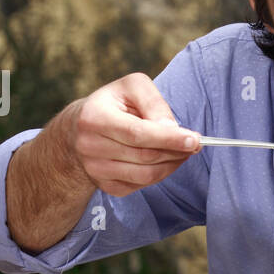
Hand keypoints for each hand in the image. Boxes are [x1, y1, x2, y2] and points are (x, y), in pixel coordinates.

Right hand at [71, 74, 199, 195]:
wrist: (78, 130)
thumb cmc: (112, 104)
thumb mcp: (131, 88)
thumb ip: (153, 102)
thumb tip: (172, 128)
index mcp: (94, 118)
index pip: (137, 133)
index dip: (168, 138)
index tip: (194, 139)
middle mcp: (89, 146)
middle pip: (145, 156)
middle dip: (176, 151)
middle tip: (194, 144)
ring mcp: (95, 169)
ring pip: (145, 175)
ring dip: (171, 165)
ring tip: (182, 152)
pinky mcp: (104, 186)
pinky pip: (140, 185)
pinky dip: (159, 174)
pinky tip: (164, 161)